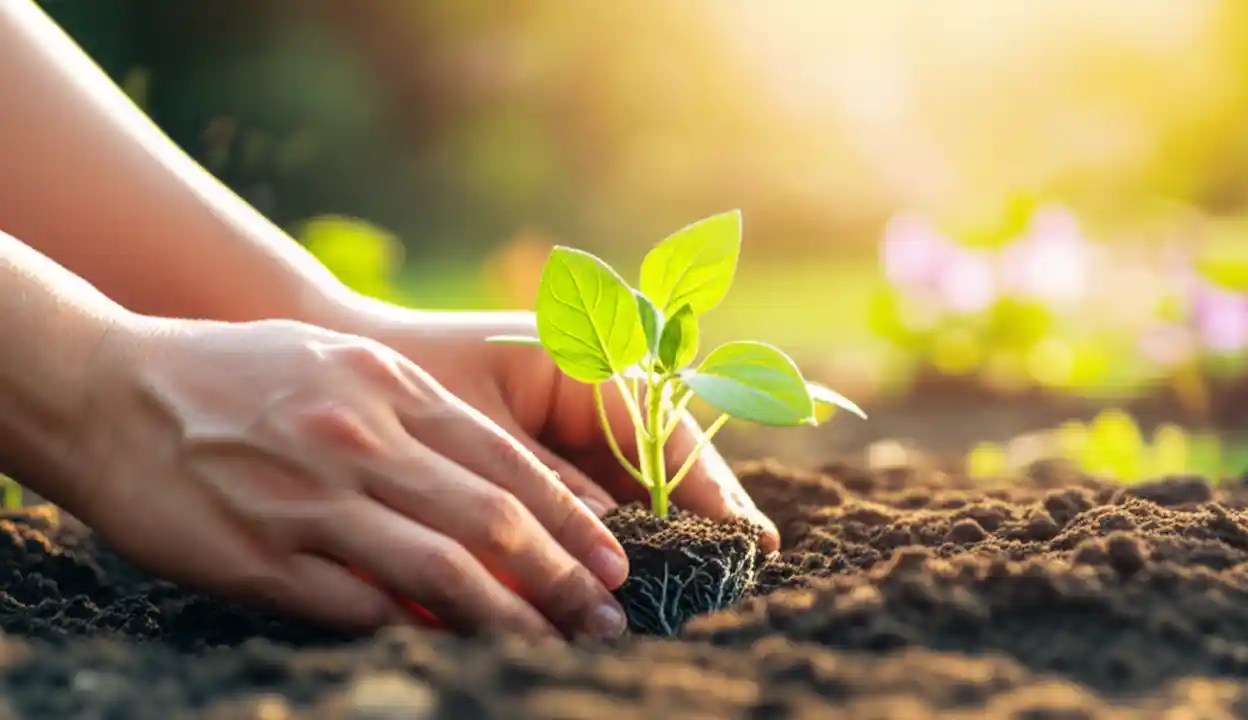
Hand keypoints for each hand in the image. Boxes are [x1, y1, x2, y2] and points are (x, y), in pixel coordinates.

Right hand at [64, 316, 629, 637]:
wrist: (115, 389)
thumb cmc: (240, 373)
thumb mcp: (342, 364)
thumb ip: (420, 416)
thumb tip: (499, 478)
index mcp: (388, 386)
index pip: (506, 461)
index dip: (570, 518)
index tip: (613, 560)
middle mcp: (360, 440)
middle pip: (489, 520)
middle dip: (561, 577)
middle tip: (606, 617)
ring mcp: (311, 501)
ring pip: (438, 572)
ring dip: (509, 618)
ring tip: (552, 646)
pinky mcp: (263, 557)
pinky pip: (359, 606)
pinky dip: (418, 632)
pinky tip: (457, 650)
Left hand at [346, 305, 779, 551]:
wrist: (349, 352)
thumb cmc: (409, 373)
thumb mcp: (478, 433)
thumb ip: (544, 489)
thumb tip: (610, 554)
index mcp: (586, 354)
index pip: (667, 429)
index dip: (712, 488)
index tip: (750, 541)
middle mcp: (598, 381)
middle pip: (664, 460)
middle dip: (691, 519)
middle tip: (727, 577)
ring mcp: (581, 414)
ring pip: (637, 481)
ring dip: (654, 532)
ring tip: (684, 586)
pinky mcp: (556, 443)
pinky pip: (599, 491)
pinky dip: (608, 531)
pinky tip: (625, 572)